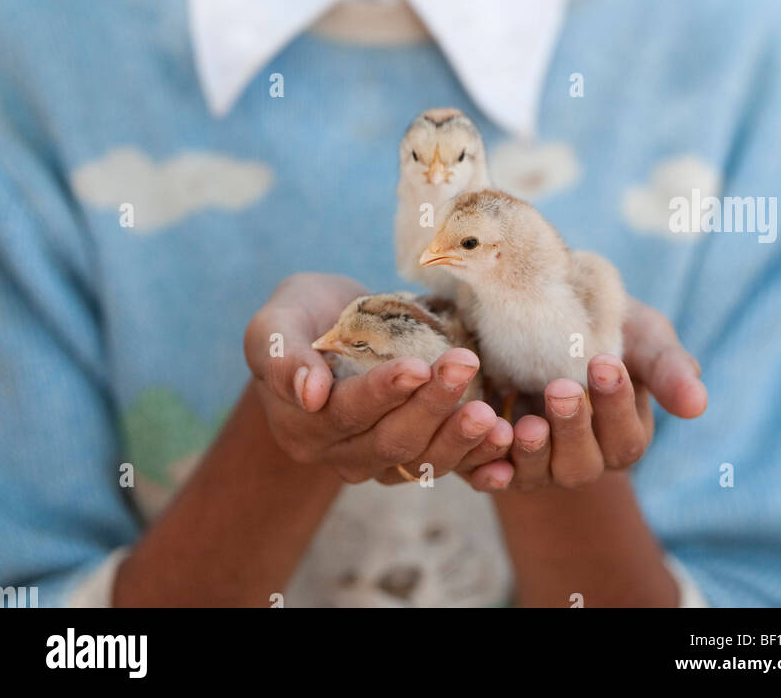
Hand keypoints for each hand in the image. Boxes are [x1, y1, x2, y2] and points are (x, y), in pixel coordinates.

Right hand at [244, 273, 512, 490]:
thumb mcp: (275, 323)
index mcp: (302, 425)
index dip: (382, 394)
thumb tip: (308, 392)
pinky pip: (444, 464)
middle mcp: (338, 453)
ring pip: (421, 459)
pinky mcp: (411, 455)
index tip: (417, 366)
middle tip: (464, 365)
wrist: (327, 324)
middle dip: (431, 406)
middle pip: (390, 440)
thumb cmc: (298, 314)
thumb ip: (281, 355)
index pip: (346, 414)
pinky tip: (505, 445)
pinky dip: (476, 459)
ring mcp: (377, 460)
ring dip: (459, 438)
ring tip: (492, 414)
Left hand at [505, 296, 706, 490]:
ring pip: (540, 473)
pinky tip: (490, 432)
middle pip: (584, 464)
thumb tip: (698, 405)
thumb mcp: (643, 337)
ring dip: (535, 450)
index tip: (605, 364)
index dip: (616, 406)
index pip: (627, 438)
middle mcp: (585, 458)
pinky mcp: (497, 456)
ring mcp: (540, 462)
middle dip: (574, 428)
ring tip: (528, 419)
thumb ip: (670, 368)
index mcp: (624, 434)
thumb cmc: (606, 327)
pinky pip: (492, 471)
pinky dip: (490, 461)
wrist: (541, 315)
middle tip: (562, 388)